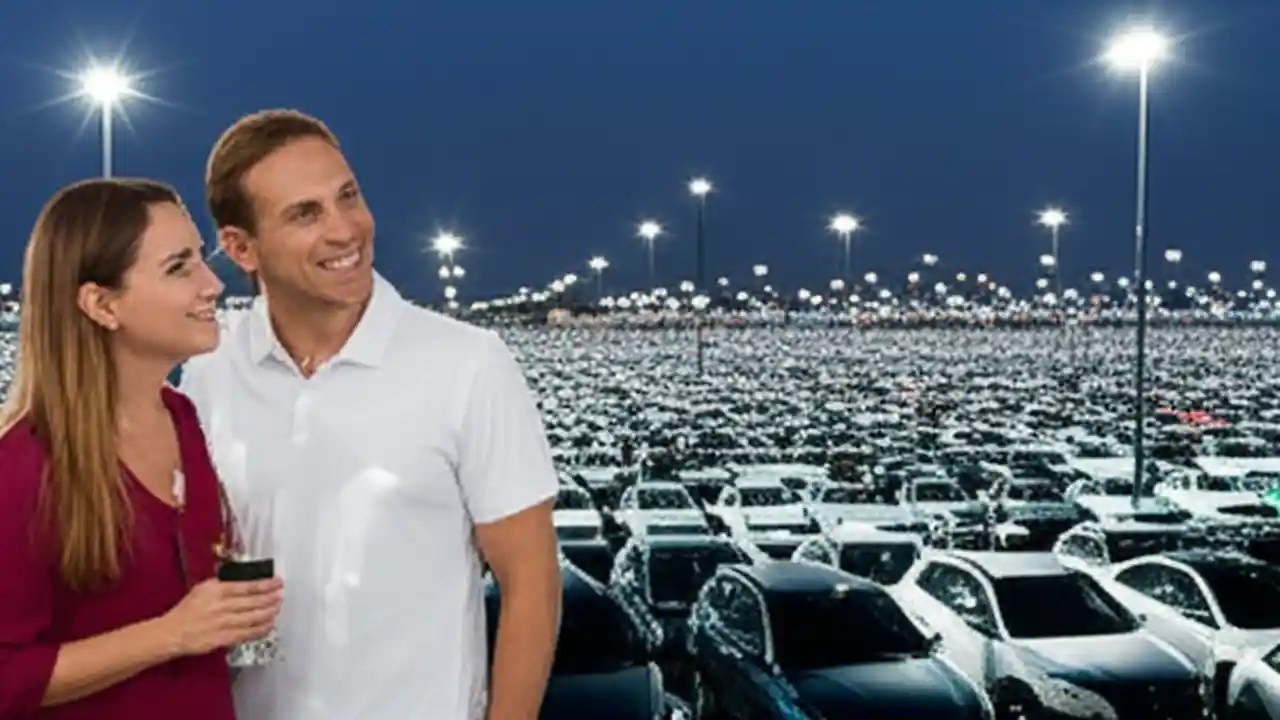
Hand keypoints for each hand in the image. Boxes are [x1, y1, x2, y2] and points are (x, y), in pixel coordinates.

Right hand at [161, 578, 283, 657]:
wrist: (173, 632)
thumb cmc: (188, 609)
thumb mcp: (203, 588)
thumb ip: (223, 584)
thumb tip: (244, 581)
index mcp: (217, 591)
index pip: (247, 587)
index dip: (265, 585)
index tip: (277, 582)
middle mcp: (223, 606)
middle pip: (253, 602)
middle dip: (271, 598)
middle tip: (281, 595)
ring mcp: (224, 623)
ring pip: (253, 618)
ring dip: (269, 613)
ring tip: (278, 608)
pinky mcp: (224, 638)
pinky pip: (247, 634)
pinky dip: (260, 629)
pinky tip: (269, 625)